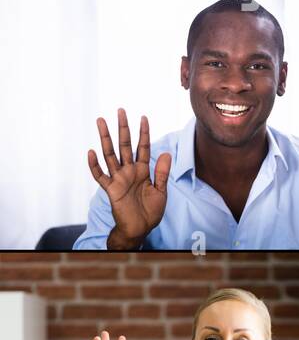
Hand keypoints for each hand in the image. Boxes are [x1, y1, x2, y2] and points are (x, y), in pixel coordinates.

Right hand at [87, 109, 171, 242]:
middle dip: (123, 128)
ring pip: (110, 155)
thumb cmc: (151, 211)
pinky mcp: (111, 189)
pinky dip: (94, 165)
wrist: (140, 228)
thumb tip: (166, 153)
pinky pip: (100, 176)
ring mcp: (119, 179)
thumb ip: (162, 173)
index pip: (142, 147)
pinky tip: (91, 152)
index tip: (143, 117)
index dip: (143, 133)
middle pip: (124, 145)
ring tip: (100, 122)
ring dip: (105, 138)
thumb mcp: (161, 191)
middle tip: (120, 110)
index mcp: (143, 170)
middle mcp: (129, 171)